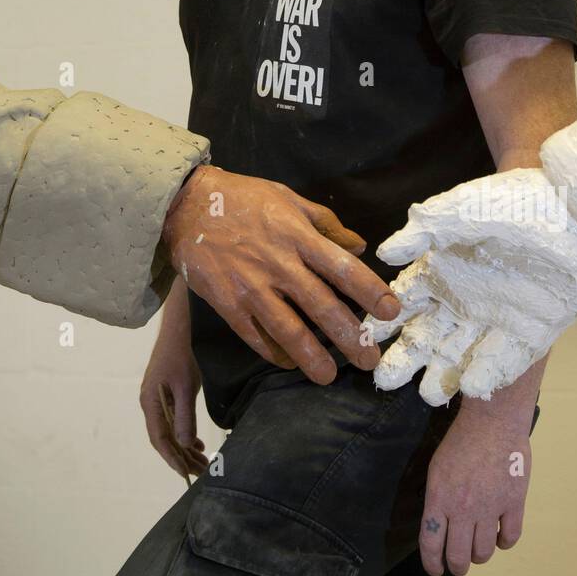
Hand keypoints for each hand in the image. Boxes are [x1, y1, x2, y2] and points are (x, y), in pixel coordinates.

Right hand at [140, 344, 208, 480]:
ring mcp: (157, 401)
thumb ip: (184, 416)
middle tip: (201, 471)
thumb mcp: (185, 386)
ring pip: (170, 431)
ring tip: (202, 462)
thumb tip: (185, 444)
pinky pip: (173, 421)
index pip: (159, 438)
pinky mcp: (166, 396)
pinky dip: (184, 433)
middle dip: (181, 457)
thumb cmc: (180, 356)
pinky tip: (196, 443)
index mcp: (150, 403)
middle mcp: (150, 405)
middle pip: (164, 438)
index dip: (172, 457)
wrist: (177, 331)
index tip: (185, 473)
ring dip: (185, 447)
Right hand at [162, 164, 399, 384]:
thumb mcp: (287, 198)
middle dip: (351, 337)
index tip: (391, 313)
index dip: (370, 292)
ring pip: (289, 331)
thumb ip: (325, 223)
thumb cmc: (241, 198)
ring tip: (329, 377)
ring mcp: (250, 287)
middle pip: (322, 307)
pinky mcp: (227, 304)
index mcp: (297, 235)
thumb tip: (360, 247)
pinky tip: (289, 363)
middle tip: (370, 359)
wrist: (185, 205)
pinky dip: (274, 353)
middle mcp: (278, 264)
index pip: (342, 268)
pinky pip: (256, 336)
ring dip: (313, 358)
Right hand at [362, 167, 576, 403]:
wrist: (572, 213)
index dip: (384, 320)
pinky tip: (470, 387)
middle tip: (383, 380)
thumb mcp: (461, 211)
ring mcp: (494, 320)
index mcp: (442, 271)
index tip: (366, 338)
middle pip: (426, 337)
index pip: (404, 301)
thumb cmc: (511, 203)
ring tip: (425, 395)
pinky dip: (487, 374)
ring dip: (443, 375)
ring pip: (460, 354)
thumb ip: (423, 231)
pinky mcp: (528, 334)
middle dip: (405, 359)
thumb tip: (384, 252)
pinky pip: (504, 361)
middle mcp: (462, 300)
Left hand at [420, 409, 532, 575]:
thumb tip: (440, 523)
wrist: (492, 420)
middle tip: (458, 562)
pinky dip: (504, 543)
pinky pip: (510, 538)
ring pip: (484, 552)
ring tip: (478, 547)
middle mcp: (463, 509)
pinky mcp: (514, 504)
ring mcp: (490, 508)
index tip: (435, 569)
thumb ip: (438, 498)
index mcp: (440, 498)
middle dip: (457, 565)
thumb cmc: (461, 439)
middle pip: (459, 556)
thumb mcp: (437, 468)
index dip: (432, 564)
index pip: (432, 544)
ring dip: (480, 555)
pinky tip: (500, 536)